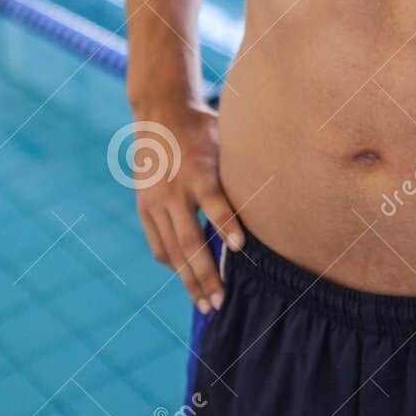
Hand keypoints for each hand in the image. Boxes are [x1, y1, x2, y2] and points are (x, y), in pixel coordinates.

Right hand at [126, 101, 243, 312]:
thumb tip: (272, 201)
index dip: (226, 223)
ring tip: (205, 304)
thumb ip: (237, 174)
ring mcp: (155, 200)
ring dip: (188, 280)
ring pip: (172, 250)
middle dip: (205, 274)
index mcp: (199, 170)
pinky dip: (172, 263)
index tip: (240, 246)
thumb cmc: (203, 128)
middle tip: (219, 302)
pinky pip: (158, 244)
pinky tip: (186, 276)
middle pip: (189, 239)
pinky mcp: (143, 206)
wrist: (159, 111)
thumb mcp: (224, 142)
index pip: (214, 201)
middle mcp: (174, 189)